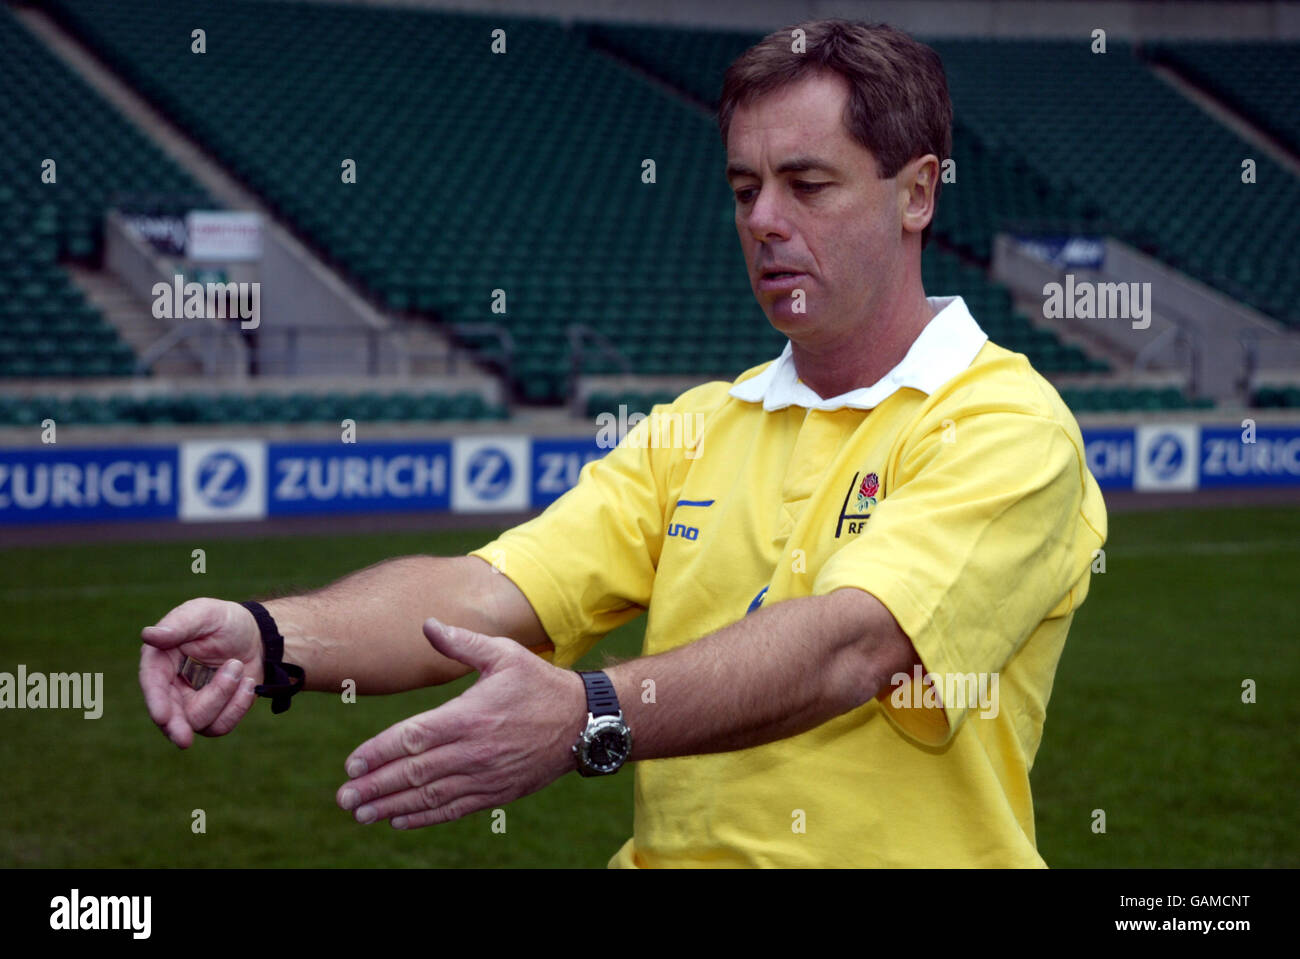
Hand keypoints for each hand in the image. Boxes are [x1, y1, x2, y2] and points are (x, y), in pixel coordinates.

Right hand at [140, 598, 263, 747]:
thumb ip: (179, 625)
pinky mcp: (214, 714)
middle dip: (176, 727)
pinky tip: (248, 683)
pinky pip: (221, 725)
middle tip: (184, 740)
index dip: (155, 701)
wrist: (257, 637)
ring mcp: (191, 704)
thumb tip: (148, 635)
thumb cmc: (225, 621)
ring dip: (222, 696)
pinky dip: (238, 706)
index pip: (152, 683)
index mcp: (161, 659)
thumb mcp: (205, 614)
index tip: (161, 717)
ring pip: (198, 721)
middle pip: (169, 715)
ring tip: (238, 665)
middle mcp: (171, 686)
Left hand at [336, 617, 584, 828]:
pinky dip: (424, 817)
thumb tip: (427, 624)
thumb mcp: (504, 654)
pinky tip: (399, 819)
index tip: (351, 763)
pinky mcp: (497, 793)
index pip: (412, 738)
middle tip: (343, 797)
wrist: (581, 722)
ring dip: (391, 807)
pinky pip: (454, 810)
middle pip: (414, 773)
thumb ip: (461, 643)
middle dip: (375, 786)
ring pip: (429, 796)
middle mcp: (473, 751)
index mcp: (469, 716)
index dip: (378, 752)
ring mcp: (485, 776)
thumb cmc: (539, 682)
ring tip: (361, 813)